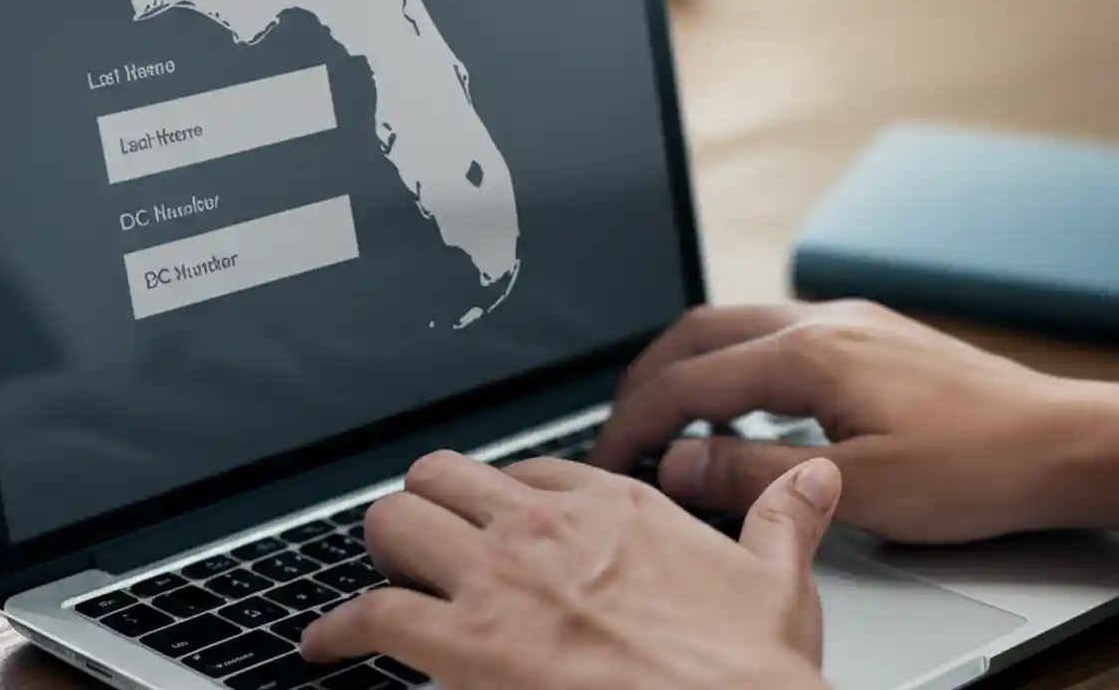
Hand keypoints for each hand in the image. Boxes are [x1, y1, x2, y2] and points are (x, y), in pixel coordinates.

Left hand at [301, 450, 837, 689]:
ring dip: (385, 548)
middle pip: (443, 477)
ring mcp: (498, 581)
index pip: (529, 471)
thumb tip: (814, 481)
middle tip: (431, 538)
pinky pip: (371, 616)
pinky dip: (338, 631)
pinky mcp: (464, 643)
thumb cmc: (749, 669)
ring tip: (387, 573)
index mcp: (611, 505)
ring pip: (396, 522)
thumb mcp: (780, 579)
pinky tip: (326, 645)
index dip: (509, 496)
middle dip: (429, 504)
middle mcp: (543, 527)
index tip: (504, 517)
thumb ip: (784, 519)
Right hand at [593, 300, 1118, 542]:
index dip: (634, 423)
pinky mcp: (866, 337)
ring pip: (734, 326)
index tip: (605, 459)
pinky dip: (733, 368)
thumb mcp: (853, 487)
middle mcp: (820, 322)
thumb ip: (752, 473)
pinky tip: (741, 410)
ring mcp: (846, 323)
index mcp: (808, 355)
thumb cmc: (977, 466)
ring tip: (667, 420)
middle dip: (646, 380)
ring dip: (688, 368)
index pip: (688, 382)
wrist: (1065, 442)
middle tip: (619, 429)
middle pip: (698, 333)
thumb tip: (675, 463)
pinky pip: (773, 336)